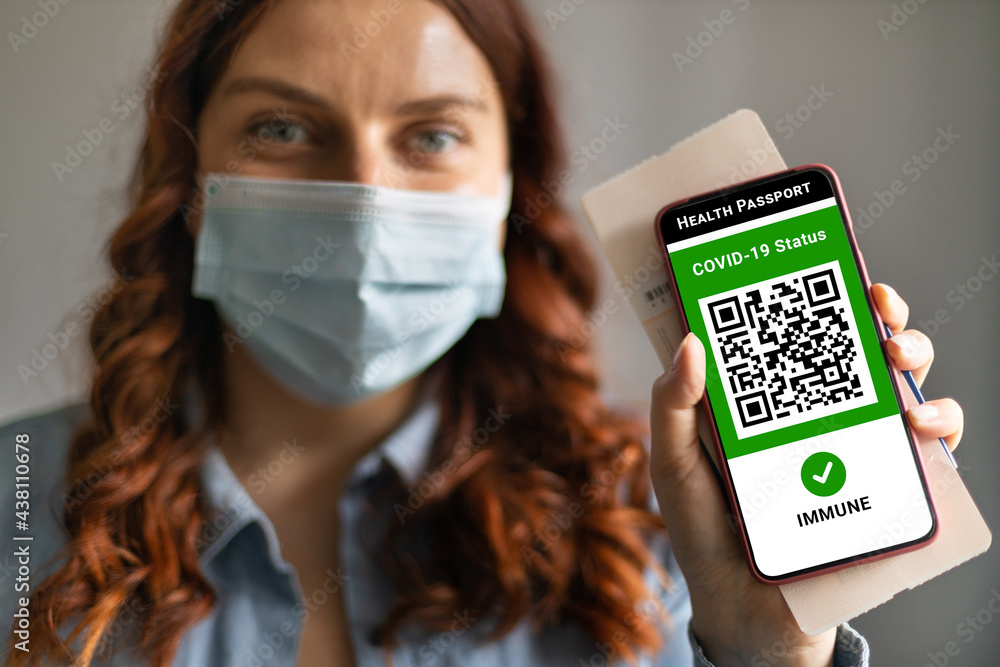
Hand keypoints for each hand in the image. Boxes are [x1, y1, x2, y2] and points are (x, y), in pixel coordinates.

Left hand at [648, 283, 963, 666]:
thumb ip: (674, 405)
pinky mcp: (886, 479)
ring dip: (913, 353)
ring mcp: (854, 439)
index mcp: (765, 394)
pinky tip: (917, 425)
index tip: (819, 266)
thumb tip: (690, 341)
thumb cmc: (704, 526)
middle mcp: (814, 407)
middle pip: (855, 341)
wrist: (744, 602)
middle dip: (876, 310)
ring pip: (900, 378)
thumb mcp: (675, 461)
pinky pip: (929, 442)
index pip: (793, 329)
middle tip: (874, 307)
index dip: (811, 291)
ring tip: (897, 360)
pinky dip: (938, 423)